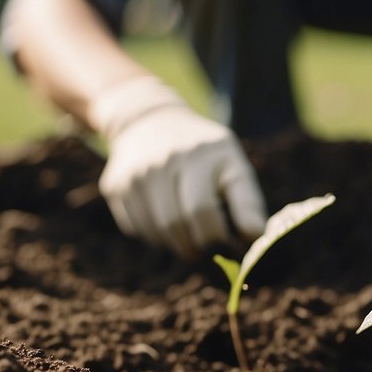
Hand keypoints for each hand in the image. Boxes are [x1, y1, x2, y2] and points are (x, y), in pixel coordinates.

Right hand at [89, 77, 266, 257]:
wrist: (149, 122)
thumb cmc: (204, 156)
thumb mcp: (232, 165)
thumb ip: (246, 202)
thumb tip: (253, 240)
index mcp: (213, 152)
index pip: (221, 205)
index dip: (233, 231)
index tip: (244, 244)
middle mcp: (175, 157)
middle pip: (191, 222)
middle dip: (206, 246)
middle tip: (211, 248)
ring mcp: (142, 171)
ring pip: (163, 233)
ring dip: (180, 245)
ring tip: (189, 234)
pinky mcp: (117, 185)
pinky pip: (139, 231)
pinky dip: (157, 237)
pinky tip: (164, 219)